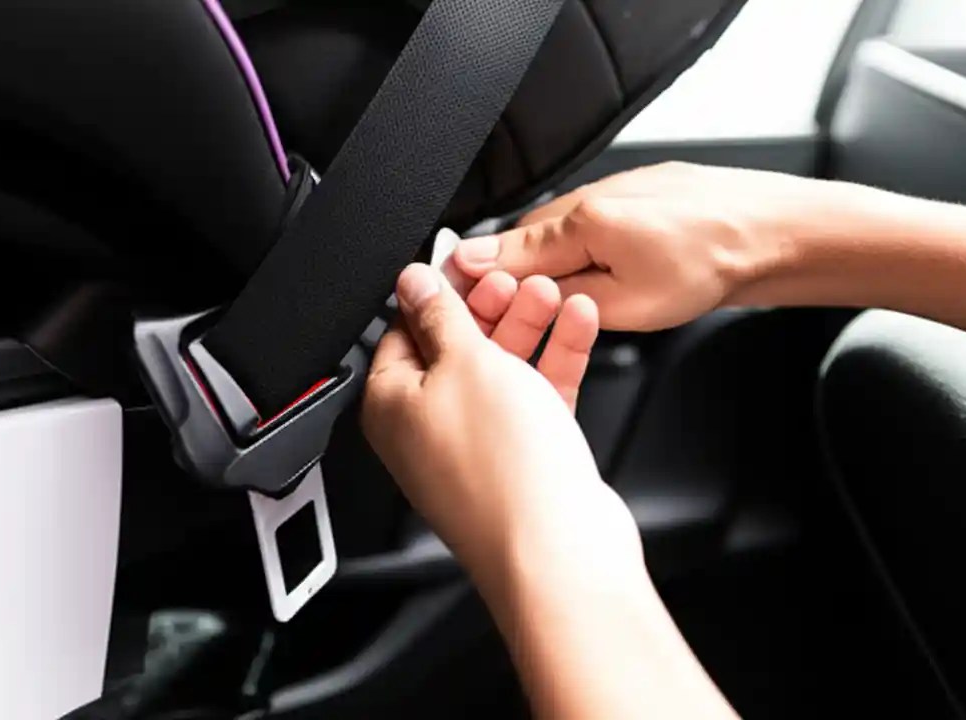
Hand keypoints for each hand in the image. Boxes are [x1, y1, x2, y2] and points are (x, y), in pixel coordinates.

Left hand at [362, 263, 640, 593]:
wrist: (558, 548)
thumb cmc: (500, 471)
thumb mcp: (465, 363)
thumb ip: (441, 315)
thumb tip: (414, 282)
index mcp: (390, 404)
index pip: (403, 328)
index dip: (437, 290)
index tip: (468, 262)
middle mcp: (428, 427)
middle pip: (454, 346)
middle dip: (489, 305)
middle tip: (514, 276)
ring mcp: (477, 445)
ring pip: (500, 369)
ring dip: (526, 325)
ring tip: (552, 290)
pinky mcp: (523, 458)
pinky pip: (535, 395)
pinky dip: (554, 359)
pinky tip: (575, 324)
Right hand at [453, 161, 837, 330]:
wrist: (772, 234)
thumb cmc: (709, 264)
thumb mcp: (620, 300)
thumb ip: (551, 289)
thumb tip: (496, 280)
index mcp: (576, 220)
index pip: (495, 253)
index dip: (470, 284)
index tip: (455, 308)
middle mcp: (584, 199)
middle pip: (520, 248)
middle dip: (512, 282)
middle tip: (518, 324)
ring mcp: (607, 195)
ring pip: (555, 240)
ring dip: (550, 271)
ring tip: (572, 306)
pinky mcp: (628, 200)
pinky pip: (585, 231)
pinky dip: (582, 257)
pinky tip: (605, 281)